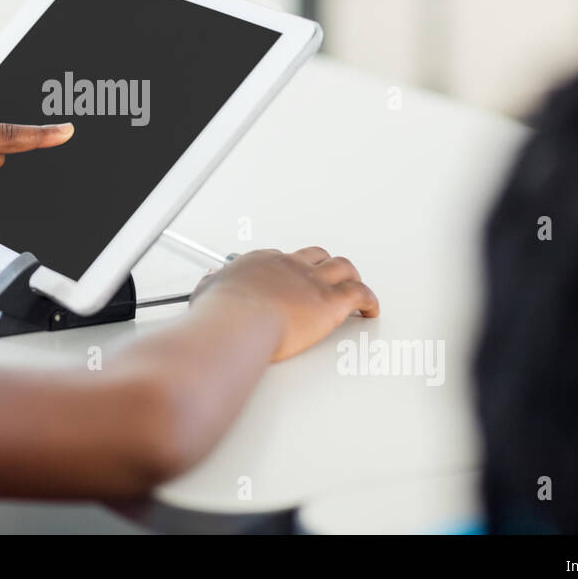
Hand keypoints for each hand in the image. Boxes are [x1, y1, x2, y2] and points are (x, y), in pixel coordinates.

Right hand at [190, 247, 378, 362]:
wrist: (236, 322)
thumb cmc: (221, 312)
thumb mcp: (207, 292)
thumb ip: (211, 285)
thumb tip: (209, 282)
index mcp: (261, 263)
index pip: (283, 258)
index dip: (292, 269)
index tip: (293, 278)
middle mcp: (289, 267)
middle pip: (316, 256)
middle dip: (324, 266)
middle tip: (329, 278)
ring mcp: (312, 282)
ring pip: (342, 267)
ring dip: (351, 276)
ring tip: (355, 287)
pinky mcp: (330, 302)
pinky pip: (359, 293)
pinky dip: (369, 300)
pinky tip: (370, 309)